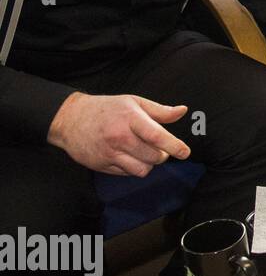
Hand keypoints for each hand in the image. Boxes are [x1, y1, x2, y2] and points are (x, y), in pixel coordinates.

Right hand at [47, 92, 189, 176]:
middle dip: (162, 155)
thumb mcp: (134, 102)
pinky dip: (133, 167)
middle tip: (158, 147)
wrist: (70, 119)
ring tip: (143, 152)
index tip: (185, 152)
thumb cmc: (107, 109)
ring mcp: (109, 153)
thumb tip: (182, 110)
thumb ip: (160, 110)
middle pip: (153, 157)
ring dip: (148, 164)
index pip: (157, 136)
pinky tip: (127, 155)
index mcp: (130, 119)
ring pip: (142, 169)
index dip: (174, 146)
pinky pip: (127, 173)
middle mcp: (119, 137)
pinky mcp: (101, 165)